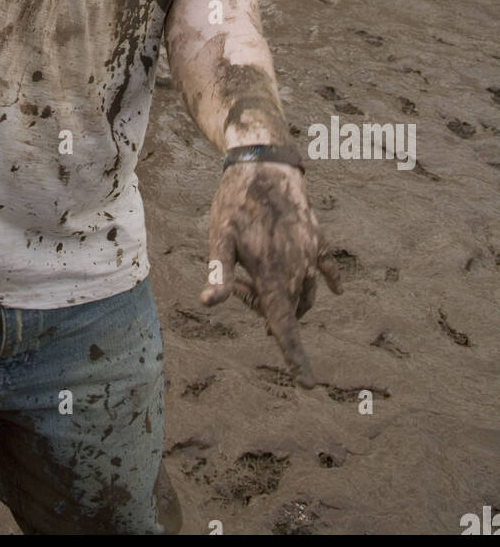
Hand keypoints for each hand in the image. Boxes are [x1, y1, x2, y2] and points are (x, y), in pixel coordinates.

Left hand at [200, 162, 341, 386]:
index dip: (294, 356)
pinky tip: (337, 292)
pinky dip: (329, 282)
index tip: (307, 383)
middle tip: (236, 286)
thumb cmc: (236, 201)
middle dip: (265, 311)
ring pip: (304, 292)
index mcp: (273, 274)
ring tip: (252, 277)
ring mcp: (311, 253)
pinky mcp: (318, 238)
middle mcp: (298, 268)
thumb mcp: (219, 237)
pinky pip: (327, 269)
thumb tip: (208, 304)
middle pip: (288, 310)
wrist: (266, 164)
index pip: (285, 325)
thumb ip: (219, 273)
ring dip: (286, 297)